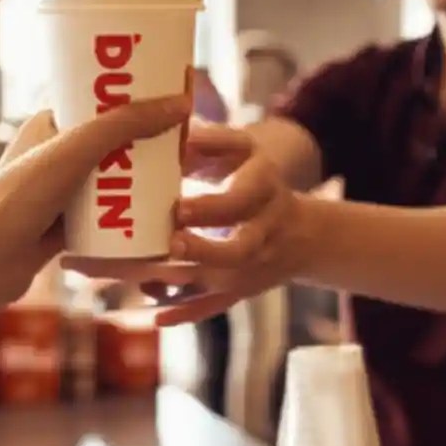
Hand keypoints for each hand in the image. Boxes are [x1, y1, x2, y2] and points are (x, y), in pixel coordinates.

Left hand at [0, 96, 190, 305]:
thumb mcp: (75, 150)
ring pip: (115, 182)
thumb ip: (125, 125)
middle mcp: (55, 156)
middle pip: (114, 142)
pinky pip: (109, 219)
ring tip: (181, 180)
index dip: (134, 97)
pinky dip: (132, 218)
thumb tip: (180, 104)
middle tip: (185, 143)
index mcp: (49, 125)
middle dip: (147, 143)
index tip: (170, 96)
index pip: (99, 100)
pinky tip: (161, 218)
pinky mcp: (68, 228)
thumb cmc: (17, 198)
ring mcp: (62, 193)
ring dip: (144, 182)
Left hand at [149, 124, 310, 325]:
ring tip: (144, 278)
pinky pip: (214, 305)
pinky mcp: (240, 290)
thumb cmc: (255, 180)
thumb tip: (167, 128)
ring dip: (182, 282)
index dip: (211, 208)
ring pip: (220, 281)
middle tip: (166, 244)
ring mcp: (253, 266)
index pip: (242, 200)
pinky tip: (156, 316)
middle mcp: (263, 231)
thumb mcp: (243, 152)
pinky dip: (186, 313)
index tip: (177, 208)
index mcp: (264, 189)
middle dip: (201, 251)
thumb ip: (208, 141)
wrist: (301, 235)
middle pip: (238, 250)